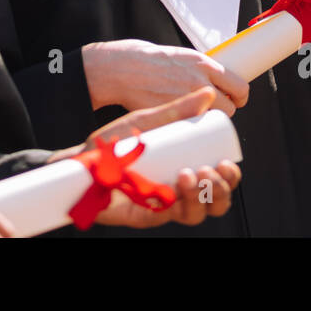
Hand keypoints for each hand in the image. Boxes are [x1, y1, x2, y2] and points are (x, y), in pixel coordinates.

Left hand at [81, 87, 241, 227]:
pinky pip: (171, 216)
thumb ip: (176, 109)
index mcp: (184, 170)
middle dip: (220, 189)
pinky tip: (177, 189)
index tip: (226, 162)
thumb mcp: (147, 121)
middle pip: (214, 202)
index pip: (218, 180)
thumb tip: (207, 93)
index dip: (229, 177)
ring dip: (202, 197)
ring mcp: (164, 206)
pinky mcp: (148, 216)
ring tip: (191, 175)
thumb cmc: (114, 144)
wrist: (81, 162)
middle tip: (209, 170)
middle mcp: (178, 191)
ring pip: (197, 213)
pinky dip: (179, 204)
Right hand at [82, 39, 248, 115]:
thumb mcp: (182, 55)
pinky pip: (193, 126)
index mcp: (204, 64)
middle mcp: (199, 82)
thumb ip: (200, 69)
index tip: (236, 98)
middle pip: (230, 107)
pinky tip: (183, 122)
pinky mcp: (174, 115)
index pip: (239, 85)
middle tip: (215, 109)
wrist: (124, 68)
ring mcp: (186, 101)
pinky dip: (191, 126)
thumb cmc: (150, 60)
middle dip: (225, 109)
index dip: (240, 95)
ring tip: (197, 116)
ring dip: (209, 120)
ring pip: (212, 119)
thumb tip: (215, 80)